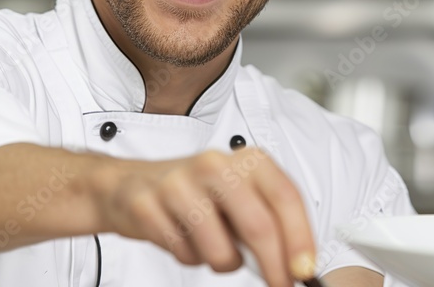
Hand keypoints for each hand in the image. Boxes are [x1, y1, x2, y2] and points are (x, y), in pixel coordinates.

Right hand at [97, 148, 316, 285]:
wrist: (129, 183)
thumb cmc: (194, 193)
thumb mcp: (238, 194)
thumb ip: (268, 220)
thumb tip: (298, 261)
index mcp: (244, 159)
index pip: (285, 196)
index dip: (300, 237)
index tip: (304, 269)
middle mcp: (214, 164)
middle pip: (258, 226)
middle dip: (274, 266)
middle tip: (279, 284)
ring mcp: (178, 184)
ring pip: (219, 250)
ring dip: (223, 263)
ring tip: (213, 248)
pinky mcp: (147, 205)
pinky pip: (182, 254)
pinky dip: (189, 258)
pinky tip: (182, 238)